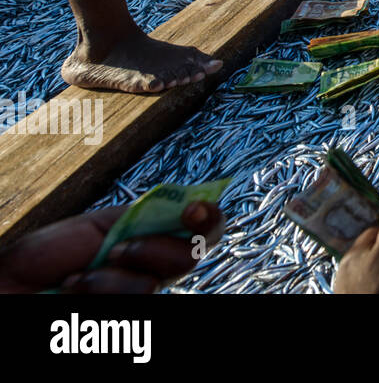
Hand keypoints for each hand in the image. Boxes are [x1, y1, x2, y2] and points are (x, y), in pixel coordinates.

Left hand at [0, 201, 224, 292]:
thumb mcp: (101, 226)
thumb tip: (192, 200)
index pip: (204, 233)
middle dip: (152, 249)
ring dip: (108, 280)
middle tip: (112, 252)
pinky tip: (70, 296)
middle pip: (189, 259)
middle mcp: (154, 274)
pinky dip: (95, 295)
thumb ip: (146, 216)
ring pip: (151, 287)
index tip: (194, 210)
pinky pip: (128, 307)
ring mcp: (136, 301)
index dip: (209, 220)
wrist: (8, 288)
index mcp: (155, 244)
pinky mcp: (123, 326)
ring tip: (74, 282)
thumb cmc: (46, 260)